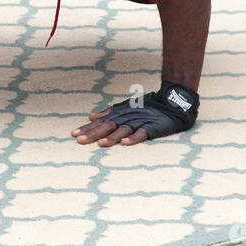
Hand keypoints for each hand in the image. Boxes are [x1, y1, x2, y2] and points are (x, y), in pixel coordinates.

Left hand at [71, 85, 198, 146]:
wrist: (172, 101)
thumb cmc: (147, 106)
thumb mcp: (125, 107)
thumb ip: (108, 112)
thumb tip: (90, 116)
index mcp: (119, 114)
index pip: (100, 122)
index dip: (87, 128)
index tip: (73, 134)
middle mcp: (127, 118)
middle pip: (107, 126)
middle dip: (93, 133)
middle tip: (80, 140)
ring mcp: (139, 122)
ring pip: (123, 130)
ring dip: (111, 137)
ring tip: (100, 143)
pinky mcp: (152, 127)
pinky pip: (142, 133)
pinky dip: (134, 138)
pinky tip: (126, 143)